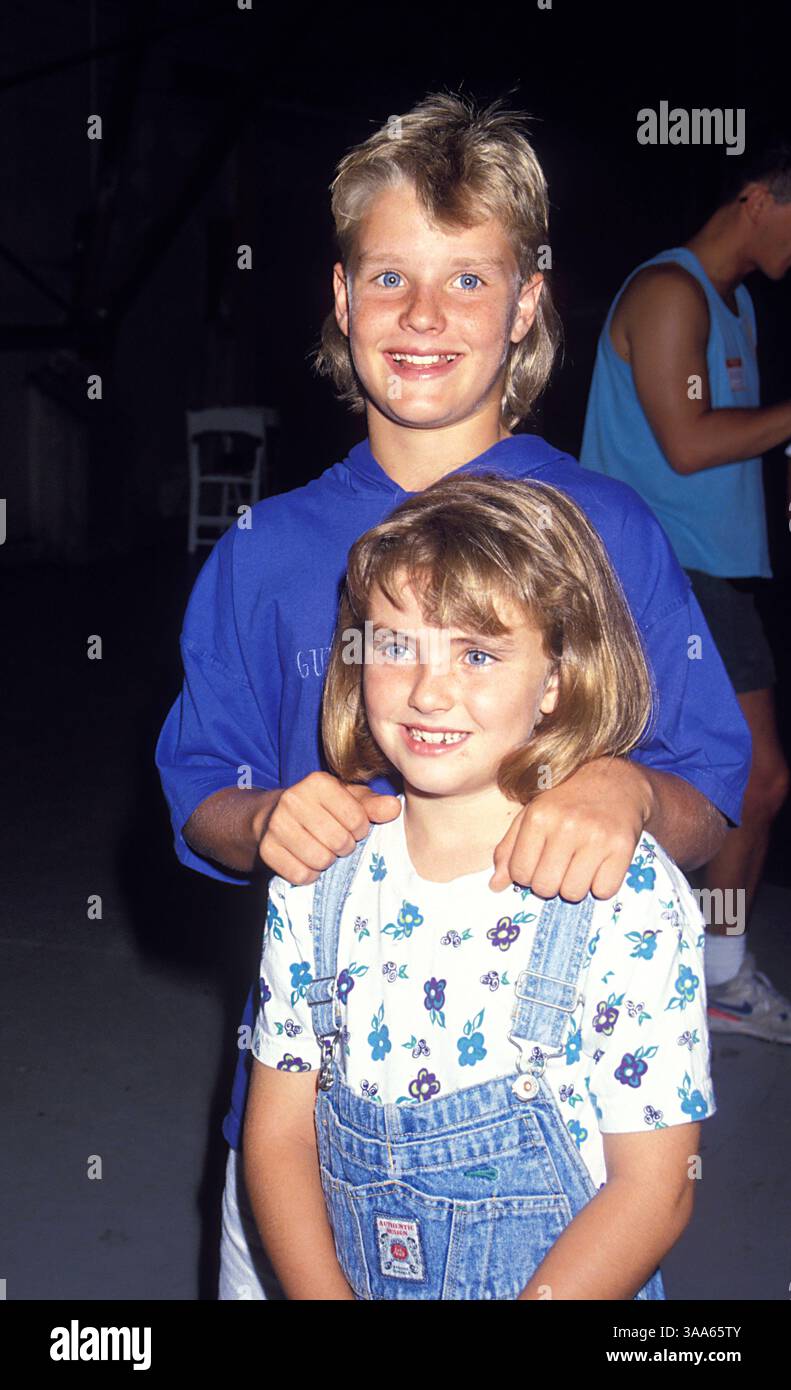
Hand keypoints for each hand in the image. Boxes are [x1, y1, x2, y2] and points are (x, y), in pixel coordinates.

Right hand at [256, 772, 401, 884]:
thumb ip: (373, 805)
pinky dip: (309, 875)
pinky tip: (306, 861)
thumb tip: (394, 809)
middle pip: (339, 842)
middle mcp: (293, 799)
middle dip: (344, 847)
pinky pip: (301, 875)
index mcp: (318, 782)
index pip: (356, 819)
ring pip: (320, 860)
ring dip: (327, 862)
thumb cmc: (321, 807)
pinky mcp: (266, 849)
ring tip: (323, 850)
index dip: (360, 830)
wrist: (272, 816)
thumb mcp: (348, 799)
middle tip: (337, 841)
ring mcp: (276, 824)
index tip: (352, 827)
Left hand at [489, 758, 653, 899]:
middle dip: (551, 883)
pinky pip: (604, 891)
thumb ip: (510, 848)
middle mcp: (567, 825)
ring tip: (581, 864)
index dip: (528, 875)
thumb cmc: (569, 801)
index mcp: (539, 816)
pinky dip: (602, 885)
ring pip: (573, 893)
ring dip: (575, 885)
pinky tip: (601, 865)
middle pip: (545, 887)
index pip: (520, 873)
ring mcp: (596, 837)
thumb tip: (495, 886)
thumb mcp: (533, 814)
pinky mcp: (623, 847)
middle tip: (561, 865)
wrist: (618, 782)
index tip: (540, 863)